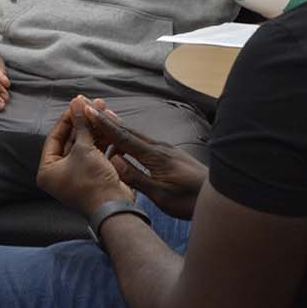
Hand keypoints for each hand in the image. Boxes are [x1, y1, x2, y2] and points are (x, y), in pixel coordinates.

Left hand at [37, 96, 133, 215]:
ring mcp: (76, 174)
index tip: (77, 104)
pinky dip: (100, 140)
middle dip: (82, 122)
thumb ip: (80, 124)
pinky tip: (108, 125)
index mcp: (48, 170)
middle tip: (92, 104)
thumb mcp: (84, 149)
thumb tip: (76, 102)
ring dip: (93, 128)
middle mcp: (59, 173)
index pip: (54, 137)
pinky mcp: (91, 175)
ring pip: (83, 145)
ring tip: (102, 109)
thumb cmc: (91, 181)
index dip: (67, 119)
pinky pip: (93, 153)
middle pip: (70, 140)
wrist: (113, 206)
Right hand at [84, 98, 206, 218]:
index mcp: (154, 156)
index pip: (124, 137)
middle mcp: (159, 147)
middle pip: (129, 130)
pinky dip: (130, 138)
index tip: (89, 111)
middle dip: (108, 119)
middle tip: (90, 107)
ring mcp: (166, 149)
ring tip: (102, 119)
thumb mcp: (160, 194)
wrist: (217, 195)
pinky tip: (126, 141)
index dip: (105, 124)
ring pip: (137, 135)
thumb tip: (113, 160)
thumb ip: (136, 177)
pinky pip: (144, 142)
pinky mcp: (170, 154)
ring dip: (119, 128)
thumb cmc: (188, 199)